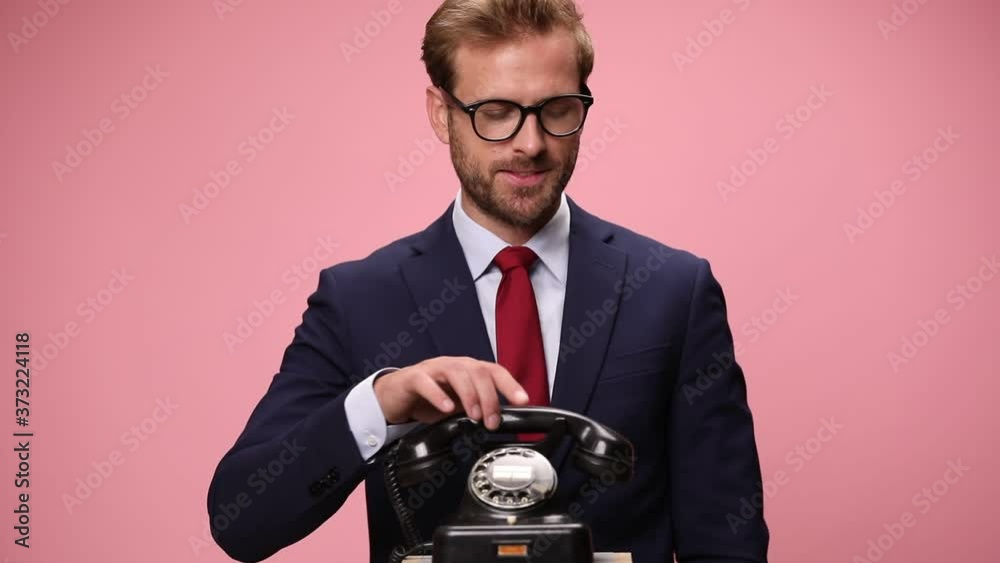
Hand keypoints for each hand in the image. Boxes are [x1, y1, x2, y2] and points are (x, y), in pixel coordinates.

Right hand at [373, 356, 529, 429]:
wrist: (393, 397)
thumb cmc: (428, 400)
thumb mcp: (458, 407)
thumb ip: (477, 409)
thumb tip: (500, 422)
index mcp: (467, 370)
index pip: (494, 371)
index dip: (510, 384)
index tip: (523, 400)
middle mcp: (453, 365)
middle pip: (478, 371)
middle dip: (489, 397)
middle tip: (491, 421)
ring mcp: (433, 369)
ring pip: (456, 372)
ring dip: (469, 395)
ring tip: (474, 415)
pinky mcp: (412, 377)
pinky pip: (426, 382)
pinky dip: (438, 395)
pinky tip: (445, 409)